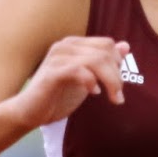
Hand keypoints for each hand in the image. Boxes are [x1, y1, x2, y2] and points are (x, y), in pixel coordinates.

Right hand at [6, 37, 129, 128]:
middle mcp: (65, 46)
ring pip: (96, 61)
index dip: (118, 63)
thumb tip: (126, 46)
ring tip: (113, 98)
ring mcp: (57, 57)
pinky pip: (79, 70)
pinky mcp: (51, 72)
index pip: (107, 44)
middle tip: (118, 96)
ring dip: (110, 81)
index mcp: (74, 44)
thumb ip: (104, 62)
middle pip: (105, 52)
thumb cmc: (58, 95)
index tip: (119, 84)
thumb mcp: (88, 78)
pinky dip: (91, 82)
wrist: (31, 112)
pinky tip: (94, 93)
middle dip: (117, 75)